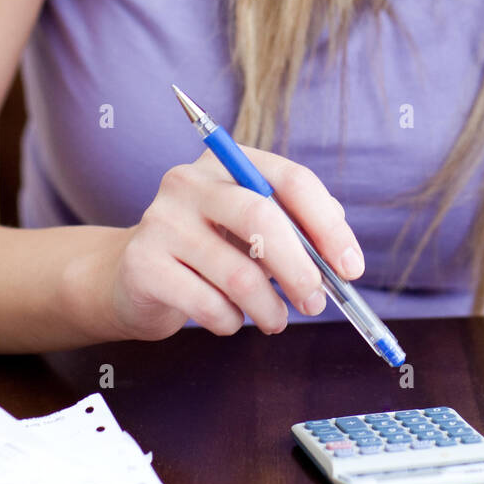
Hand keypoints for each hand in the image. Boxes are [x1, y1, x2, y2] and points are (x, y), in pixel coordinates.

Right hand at [84, 147, 364, 342]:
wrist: (132, 276)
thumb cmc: (210, 249)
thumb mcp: (252, 228)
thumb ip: (297, 230)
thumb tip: (342, 259)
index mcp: (228, 161)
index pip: (291, 180)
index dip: (328, 226)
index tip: (351, 268)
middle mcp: (190, 182)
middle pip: (262, 219)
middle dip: (301, 269)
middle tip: (316, 302)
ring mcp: (162, 221)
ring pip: (238, 273)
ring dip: (269, 308)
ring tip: (275, 321)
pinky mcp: (143, 265)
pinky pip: (208, 305)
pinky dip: (231, 322)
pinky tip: (230, 320)